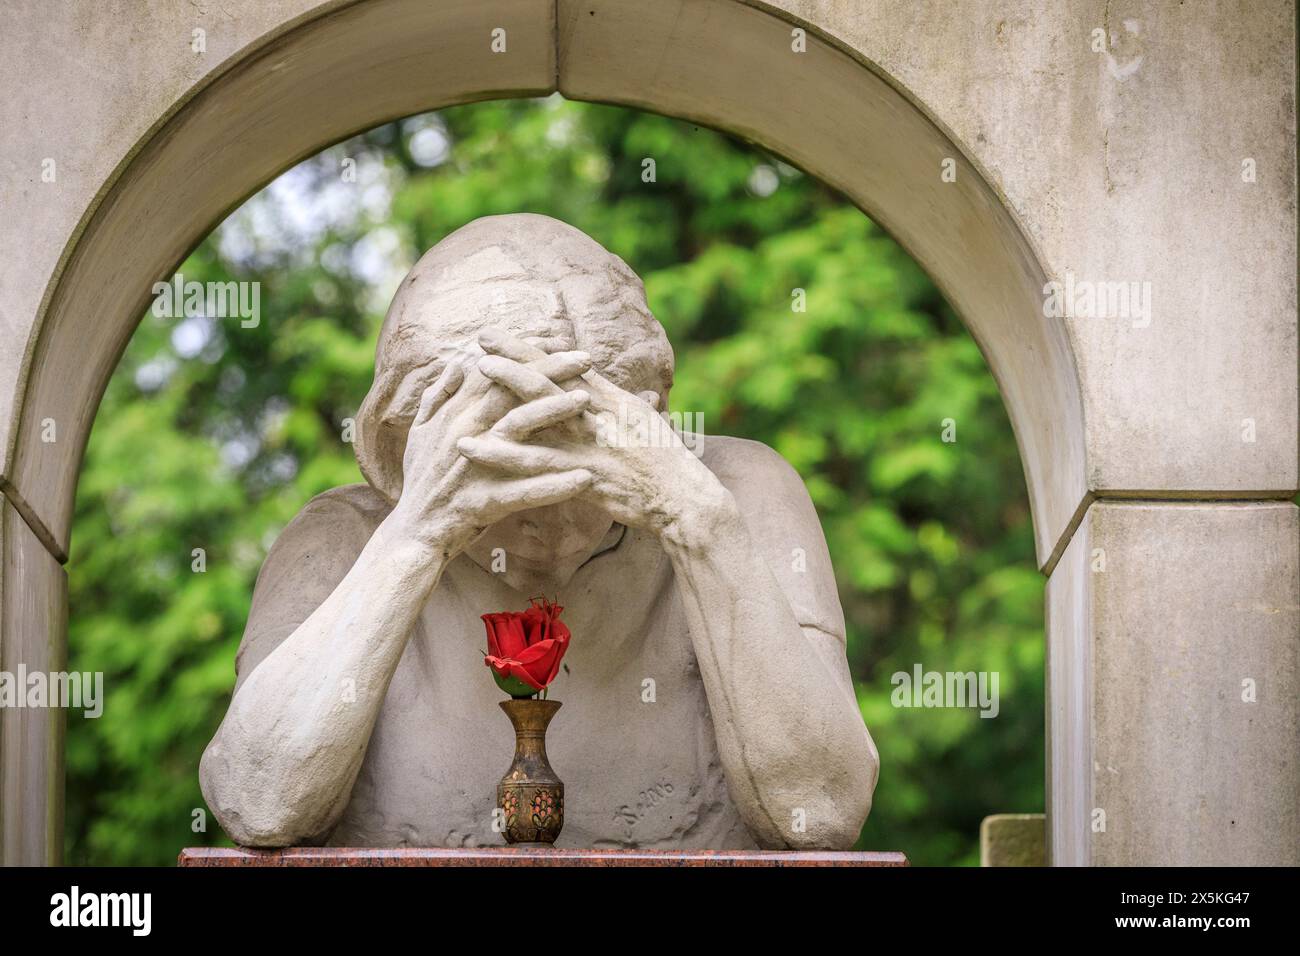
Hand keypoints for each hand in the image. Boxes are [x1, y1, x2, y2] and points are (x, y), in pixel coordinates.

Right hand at [387, 345, 595, 554]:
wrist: (413, 532)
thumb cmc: (421, 481)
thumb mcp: (420, 433)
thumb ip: (438, 396)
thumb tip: (457, 364)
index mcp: (455, 416)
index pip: (494, 374)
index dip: (524, 354)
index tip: (557, 340)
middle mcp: (466, 434)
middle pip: (512, 392)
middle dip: (549, 372)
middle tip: (586, 357)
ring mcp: (475, 466)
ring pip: (518, 431)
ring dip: (554, 413)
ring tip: (588, 401)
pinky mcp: (484, 501)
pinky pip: (525, 492)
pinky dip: (555, 486)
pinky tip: (586, 478)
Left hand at [456, 331, 734, 544]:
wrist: (686, 498)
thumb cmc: (670, 464)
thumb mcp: (648, 424)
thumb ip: (626, 404)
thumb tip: (616, 389)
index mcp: (614, 400)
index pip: (568, 366)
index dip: (535, 349)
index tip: (510, 335)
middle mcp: (599, 415)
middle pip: (549, 378)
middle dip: (513, 358)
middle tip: (480, 340)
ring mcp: (590, 444)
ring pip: (538, 412)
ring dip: (502, 394)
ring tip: (471, 379)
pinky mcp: (583, 474)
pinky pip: (536, 462)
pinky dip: (504, 454)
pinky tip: (476, 449)